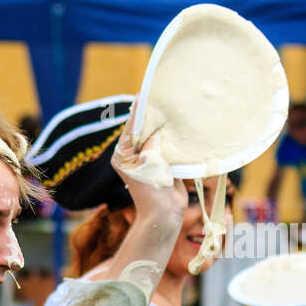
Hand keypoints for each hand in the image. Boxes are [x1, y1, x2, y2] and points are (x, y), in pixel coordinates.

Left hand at [110, 106, 186, 227]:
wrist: (164, 213)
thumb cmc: (152, 188)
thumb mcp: (151, 159)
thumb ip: (153, 140)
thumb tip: (156, 125)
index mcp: (123, 154)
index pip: (131, 126)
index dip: (139, 110)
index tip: (146, 92)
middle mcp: (133, 155)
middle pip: (144, 130)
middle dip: (154, 116)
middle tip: (164, 97)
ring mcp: (148, 160)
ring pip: (157, 137)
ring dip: (166, 127)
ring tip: (175, 108)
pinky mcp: (162, 165)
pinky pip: (167, 147)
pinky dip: (174, 139)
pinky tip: (183, 126)